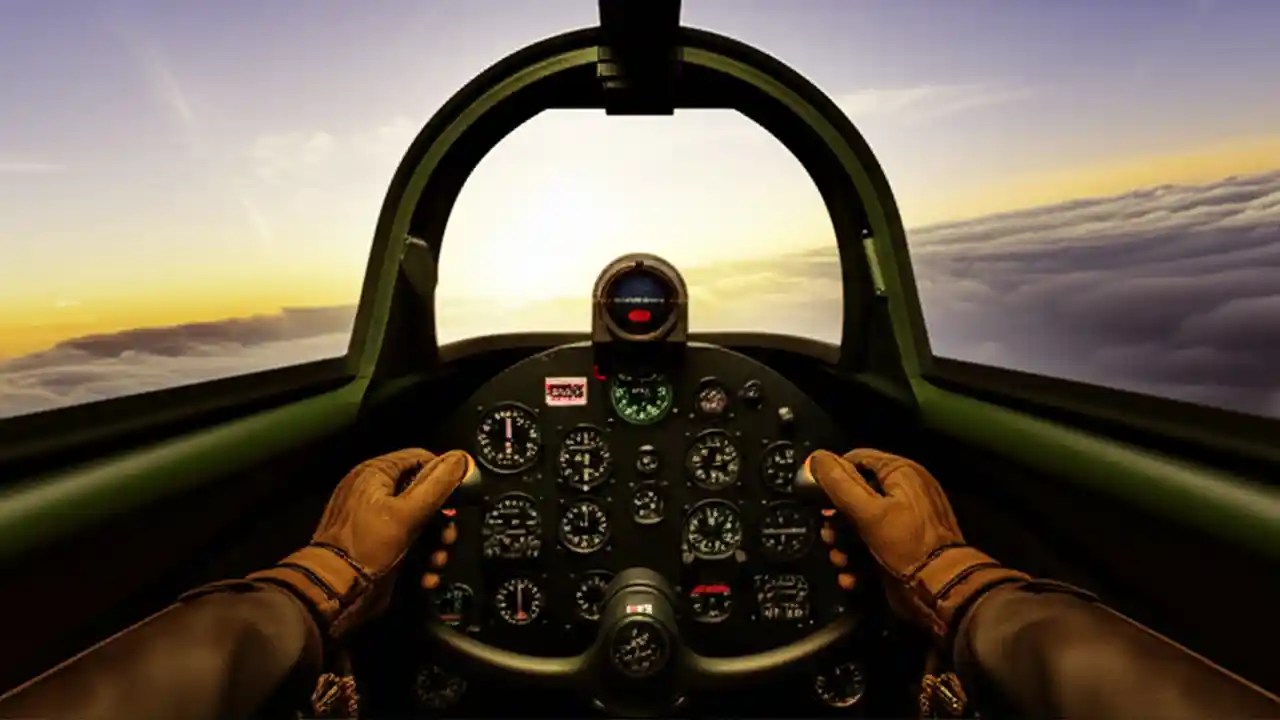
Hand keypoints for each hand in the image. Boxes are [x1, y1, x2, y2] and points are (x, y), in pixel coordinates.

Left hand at [250, 449, 474, 636]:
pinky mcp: (377, 546)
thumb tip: (462, 457)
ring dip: (434, 545)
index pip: (420, 459)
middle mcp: (374, 492)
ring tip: (436, 563)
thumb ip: (438, 485)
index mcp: (376, 473)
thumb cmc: (369, 545)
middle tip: (449, 538)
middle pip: (423, 495)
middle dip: (442, 520)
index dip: (444, 476)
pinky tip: (426, 577)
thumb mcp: (408, 513)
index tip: (461, 499)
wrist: (333, 591)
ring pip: (418, 524)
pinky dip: (419, 559)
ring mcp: (374, 521)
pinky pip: (406, 544)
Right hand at [807, 448, 1026, 642]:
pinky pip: (873, 545)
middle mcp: (905, 493)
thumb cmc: (908, 545)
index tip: (816, 496)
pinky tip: (851, 574)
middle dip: (836, 519)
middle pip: (856, 495)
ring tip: (840, 559)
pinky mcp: (903, 547)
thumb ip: (839, 483)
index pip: (857, 459)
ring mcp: (906, 521)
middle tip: (828, 534)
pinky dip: (859, 559)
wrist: (942, 590)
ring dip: (844, 544)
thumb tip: (816, 458)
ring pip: (861, 524)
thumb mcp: (867, 511)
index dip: (833, 476)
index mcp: (901, 473)